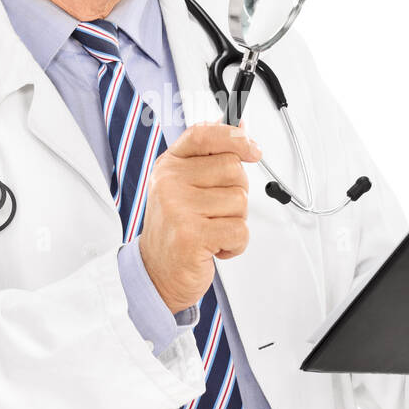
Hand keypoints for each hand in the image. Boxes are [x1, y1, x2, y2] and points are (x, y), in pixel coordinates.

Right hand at [138, 121, 261, 312]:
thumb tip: (242, 134)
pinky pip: (240, 230)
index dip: (234, 136)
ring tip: (211, 230)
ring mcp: (178, 208)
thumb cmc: (175, 230)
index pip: (204, 135)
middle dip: (236, 192)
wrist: (157, 273)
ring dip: (235, 221)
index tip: (252, 149)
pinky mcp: (191, 235)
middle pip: (233, 168)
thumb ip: (209, 160)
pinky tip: (215, 247)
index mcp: (169, 166)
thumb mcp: (183, 187)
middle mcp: (170, 182)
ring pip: (240, 201)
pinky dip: (236, 244)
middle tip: (216, 212)